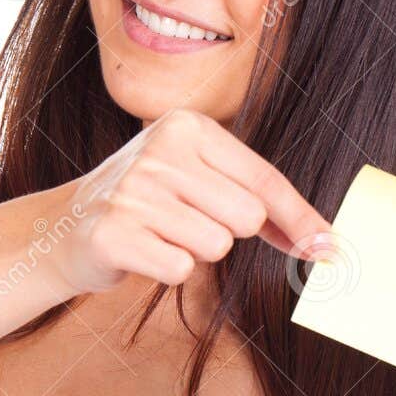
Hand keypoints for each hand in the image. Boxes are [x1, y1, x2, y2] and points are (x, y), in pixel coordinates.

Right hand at [47, 107, 332, 295]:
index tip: (328, 247)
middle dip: (228, 232)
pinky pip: (181, 268)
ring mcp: (134, 191)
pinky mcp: (116, 233)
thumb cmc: (146, 204)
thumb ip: (256, 202)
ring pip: (216, 245)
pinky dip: (169, 269)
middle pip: (246, 217)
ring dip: (195, 251)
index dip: (300, 218)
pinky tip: (144, 251)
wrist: (66, 227)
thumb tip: (321, 240)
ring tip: (162, 234)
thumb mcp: (196, 179)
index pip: (263, 180)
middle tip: (188, 223)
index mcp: (187, 127)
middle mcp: (160, 150)